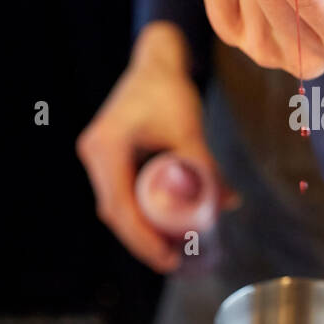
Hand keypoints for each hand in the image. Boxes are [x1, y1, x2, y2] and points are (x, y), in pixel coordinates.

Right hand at [76, 22, 235, 272]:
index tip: (167, 258)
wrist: (156, 62)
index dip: (142, 238)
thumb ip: (205, 167)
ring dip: (141, 230)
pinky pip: (122, 193)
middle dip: (143, 241)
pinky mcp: (109, 158)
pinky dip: (142, 212)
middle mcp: (95, 154)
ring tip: (173, 252)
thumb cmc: (170, 91)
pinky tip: (165, 227)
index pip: (119, 206)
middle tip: (174, 262)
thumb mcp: (189, 130)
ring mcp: (99, 157)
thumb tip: (228, 203)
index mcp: (106, 147)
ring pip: (116, 206)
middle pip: (115, 212)